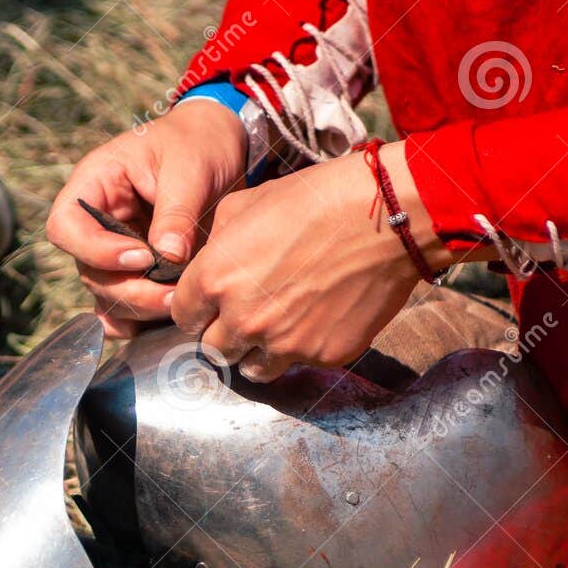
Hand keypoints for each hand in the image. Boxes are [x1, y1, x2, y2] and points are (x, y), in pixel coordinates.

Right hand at [46, 101, 245, 338]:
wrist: (218, 147)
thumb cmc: (197, 144)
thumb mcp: (190, 167)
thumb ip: (176, 213)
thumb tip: (167, 258)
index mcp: (94, 184)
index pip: (65, 226)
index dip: (96, 250)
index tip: (142, 257)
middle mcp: (95, 221)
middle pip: (89, 270)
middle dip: (129, 290)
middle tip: (172, 295)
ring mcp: (112, 249)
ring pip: (106, 294)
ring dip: (139, 308)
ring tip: (179, 303)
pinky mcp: (134, 271)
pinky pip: (123, 307)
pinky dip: (140, 320)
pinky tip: (163, 319)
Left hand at [171, 142, 473, 379]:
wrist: (384, 217)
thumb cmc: (315, 200)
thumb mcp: (247, 204)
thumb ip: (214, 243)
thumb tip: (203, 264)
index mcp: (215, 280)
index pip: (183, 317)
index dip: (196, 308)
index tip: (210, 303)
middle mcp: (243, 320)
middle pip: (213, 349)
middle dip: (223, 332)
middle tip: (244, 313)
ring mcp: (283, 343)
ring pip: (251, 367)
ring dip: (256, 351)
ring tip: (275, 324)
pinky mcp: (320, 355)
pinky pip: (296, 363)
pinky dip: (299, 347)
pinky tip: (314, 318)